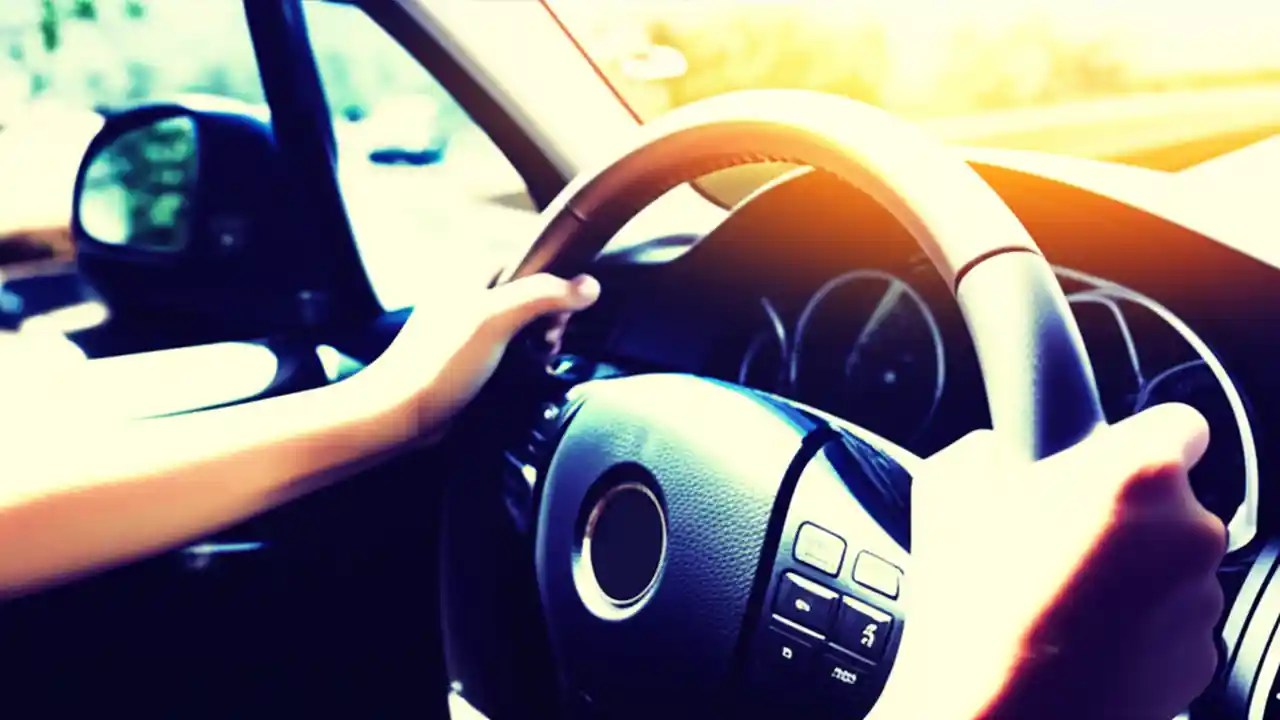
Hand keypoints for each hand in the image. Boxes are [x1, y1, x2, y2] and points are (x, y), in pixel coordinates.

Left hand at [367, 273, 600, 437]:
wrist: (401, 415)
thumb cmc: (438, 364)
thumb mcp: (494, 319)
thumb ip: (543, 296)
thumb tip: (590, 285)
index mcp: (471, 273)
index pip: (533, 264)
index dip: (553, 288)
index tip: (557, 316)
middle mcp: (472, 296)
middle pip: (534, 299)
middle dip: (547, 324)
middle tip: (543, 343)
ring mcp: (472, 330)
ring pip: (526, 330)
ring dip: (538, 349)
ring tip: (531, 364)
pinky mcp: (474, 360)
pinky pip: (513, 355)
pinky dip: (523, 366)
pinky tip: (521, 378)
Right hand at [879, 404, 1224, 719]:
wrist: (994, 718)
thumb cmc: (973, 610)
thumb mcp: (946, 493)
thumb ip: (986, 451)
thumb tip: (997, 452)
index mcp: (1139, 475)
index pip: (1180, 422)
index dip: (1136, 441)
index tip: (1103, 465)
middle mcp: (1190, 533)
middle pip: (1171, 501)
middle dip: (1123, 515)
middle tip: (1057, 541)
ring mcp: (1201, 602)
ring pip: (1171, 564)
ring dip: (1129, 573)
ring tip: (1058, 600)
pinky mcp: (1199, 659)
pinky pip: (1171, 621)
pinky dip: (1136, 626)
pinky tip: (1078, 640)